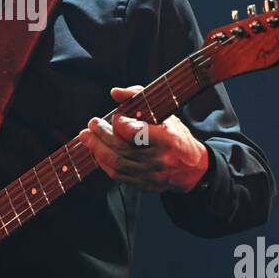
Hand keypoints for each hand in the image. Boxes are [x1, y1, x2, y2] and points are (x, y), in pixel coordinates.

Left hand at [77, 85, 209, 193]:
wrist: (191, 168)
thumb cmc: (176, 136)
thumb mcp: (165, 113)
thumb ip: (139, 98)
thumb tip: (115, 92)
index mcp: (167, 139)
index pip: (136, 132)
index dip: (120, 123)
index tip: (114, 117)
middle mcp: (158, 159)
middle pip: (122, 148)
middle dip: (102, 135)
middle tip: (92, 124)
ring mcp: (150, 175)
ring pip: (117, 163)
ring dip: (97, 149)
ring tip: (87, 137)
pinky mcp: (143, 185)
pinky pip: (118, 175)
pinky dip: (103, 163)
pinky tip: (96, 152)